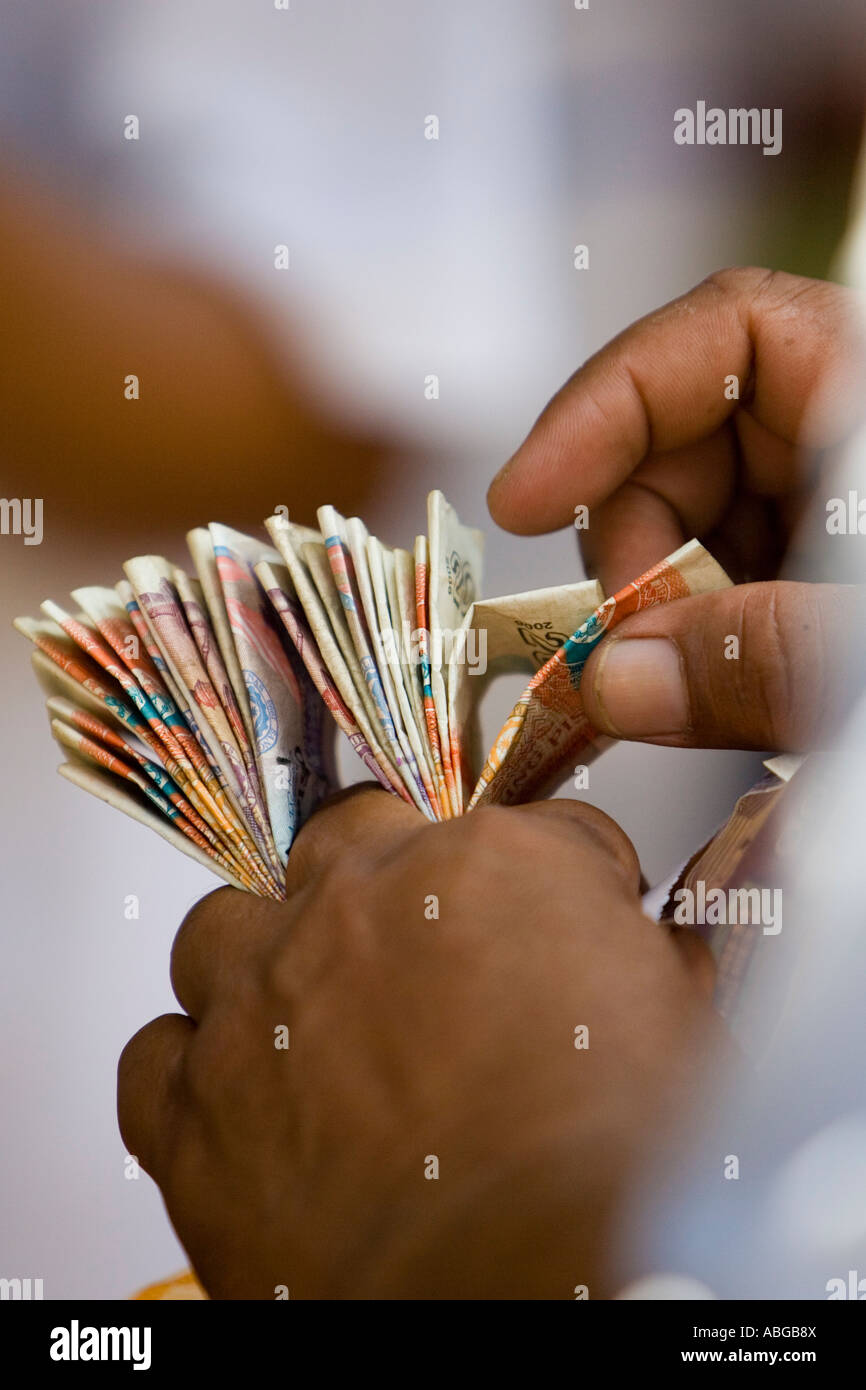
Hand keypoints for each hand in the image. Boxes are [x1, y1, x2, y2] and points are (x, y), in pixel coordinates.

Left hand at [118, 787, 725, 1299]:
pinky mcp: (194, 1109)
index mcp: (492, 868)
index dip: (555, 886)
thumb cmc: (614, 1177)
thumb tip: (650, 946)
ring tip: (310, 1020)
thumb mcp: (688, 1032)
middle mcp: (359, 906)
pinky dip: (191, 1074)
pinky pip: (156, 1058)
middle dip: (390, 879)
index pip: (526, 832)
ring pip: (226, 929)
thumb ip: (654, 957)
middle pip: (352, 837)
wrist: (527, 1300)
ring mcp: (262, 1000)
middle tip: (423, 947)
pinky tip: (241, 1103)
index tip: (561, 926)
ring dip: (264, 963)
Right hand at [488, 268, 863, 749]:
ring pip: (703, 529)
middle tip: (623, 649)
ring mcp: (840, 508)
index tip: (521, 500)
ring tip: (690, 689)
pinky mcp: (830, 574)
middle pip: (690, 445)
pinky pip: (737, 589)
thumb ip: (759, 658)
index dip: (603, 405)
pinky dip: (707, 643)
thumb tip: (614, 682)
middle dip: (634, 551)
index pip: (720, 331)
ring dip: (665, 613)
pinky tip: (721, 692)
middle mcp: (848, 435)